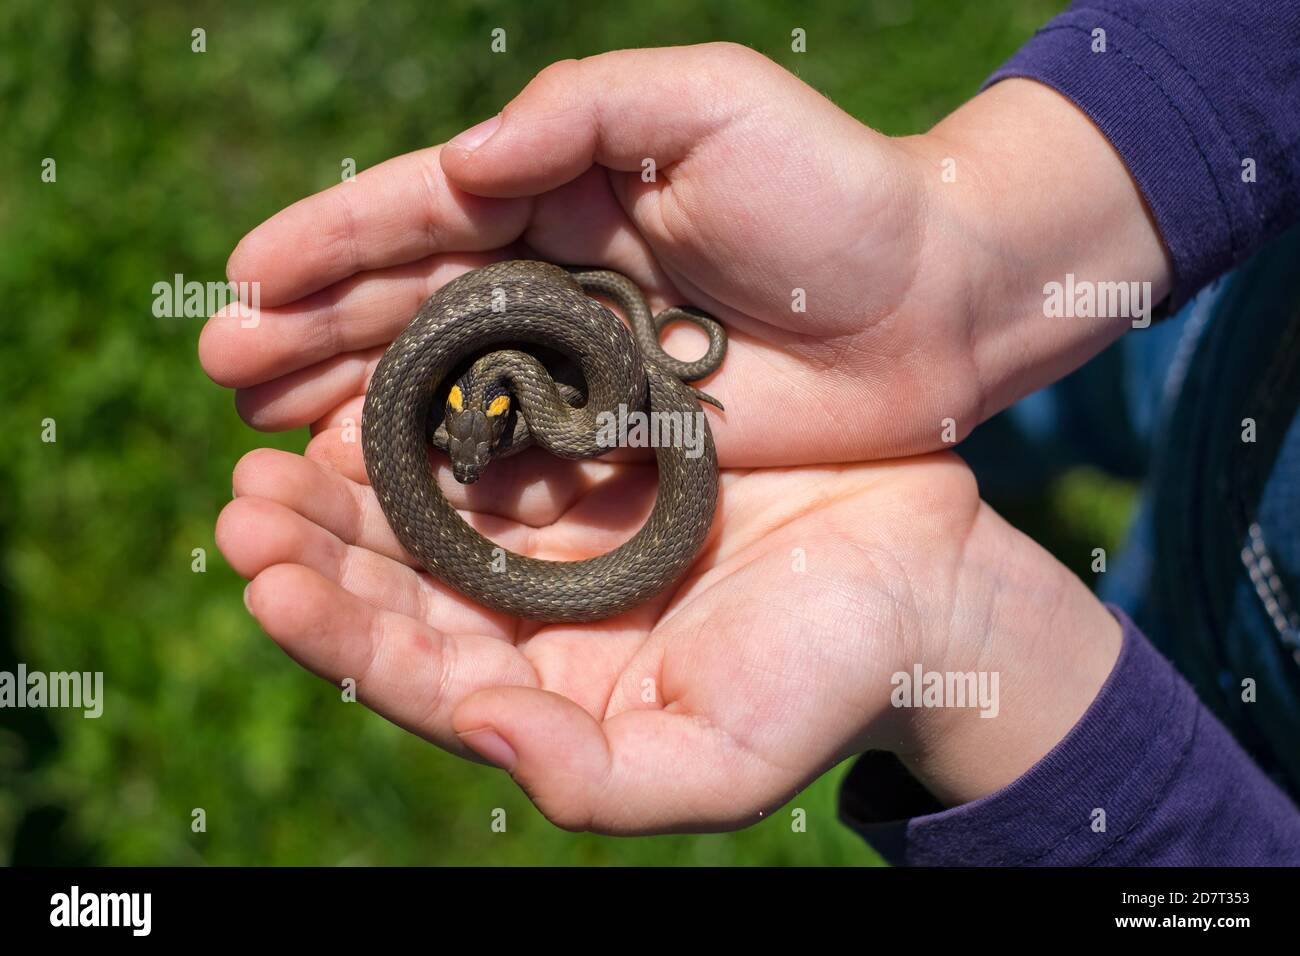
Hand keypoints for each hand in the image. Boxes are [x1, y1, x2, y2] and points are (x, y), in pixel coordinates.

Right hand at [199, 44, 1170, 464]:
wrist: (934, 297)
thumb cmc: (832, 189)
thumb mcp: (708, 105)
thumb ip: (581, 113)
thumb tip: (459, 162)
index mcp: (563, 186)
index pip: (423, 211)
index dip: (333, 241)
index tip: (247, 278)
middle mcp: (558, 275)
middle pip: (411, 304)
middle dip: (315, 333)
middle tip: (223, 371)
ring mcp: (585, 362)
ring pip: (447, 385)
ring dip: (355, 406)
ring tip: (269, 434)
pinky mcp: (625, 434)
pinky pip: (516, 455)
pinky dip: (447, 471)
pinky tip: (381, 490)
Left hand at [218, 436, 1117, 831]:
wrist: (918, 584)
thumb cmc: (827, 682)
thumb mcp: (718, 762)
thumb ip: (594, 775)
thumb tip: (475, 723)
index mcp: (546, 693)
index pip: (417, 675)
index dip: (339, 636)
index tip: (269, 582)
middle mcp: (535, 615)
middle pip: (397, 590)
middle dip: (315, 550)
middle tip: (245, 501)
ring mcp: (564, 533)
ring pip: (428, 508)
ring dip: (352, 477)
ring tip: (280, 439)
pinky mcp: (600, 458)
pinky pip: (498, 433)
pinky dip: (439, 410)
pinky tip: (389, 376)